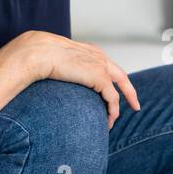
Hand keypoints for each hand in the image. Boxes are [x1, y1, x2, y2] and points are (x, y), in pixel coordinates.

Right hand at [7, 30, 140, 128]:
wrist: (37, 52)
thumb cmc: (37, 56)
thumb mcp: (53, 60)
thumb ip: (59, 67)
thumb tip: (50, 76)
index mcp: (88, 50)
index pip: (106, 65)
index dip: (111, 78)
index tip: (111, 89)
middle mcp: (98, 56)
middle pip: (121, 76)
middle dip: (129, 92)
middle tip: (135, 105)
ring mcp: (101, 66)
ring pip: (118, 90)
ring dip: (115, 109)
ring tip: (110, 123)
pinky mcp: (100, 77)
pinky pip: (112, 99)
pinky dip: (112, 111)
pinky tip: (108, 122)